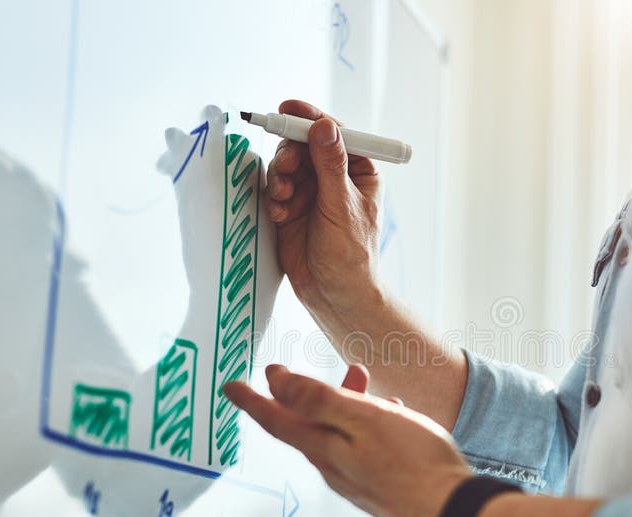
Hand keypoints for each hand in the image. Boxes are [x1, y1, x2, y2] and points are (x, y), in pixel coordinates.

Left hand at [222, 364, 472, 516]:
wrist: (453, 511)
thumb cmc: (413, 463)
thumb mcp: (362, 418)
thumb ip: (318, 400)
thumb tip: (275, 383)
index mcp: (325, 450)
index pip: (277, 420)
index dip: (252, 400)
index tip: (232, 386)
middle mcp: (335, 469)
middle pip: (307, 426)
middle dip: (303, 394)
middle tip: (298, 371)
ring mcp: (358, 482)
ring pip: (337, 435)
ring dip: (342, 405)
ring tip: (361, 380)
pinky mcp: (381, 488)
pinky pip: (361, 449)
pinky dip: (366, 425)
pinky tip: (391, 417)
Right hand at [265, 100, 381, 312]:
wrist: (333, 293)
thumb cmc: (350, 254)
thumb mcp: (341, 205)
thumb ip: (330, 165)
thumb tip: (324, 126)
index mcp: (358, 170)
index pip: (333, 133)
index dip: (310, 118)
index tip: (288, 109)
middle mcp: (333, 176)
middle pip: (302, 144)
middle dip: (289, 153)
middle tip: (286, 168)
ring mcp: (310, 191)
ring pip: (285, 164)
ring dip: (279, 177)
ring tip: (284, 199)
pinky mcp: (290, 206)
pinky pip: (274, 187)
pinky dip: (273, 197)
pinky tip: (280, 215)